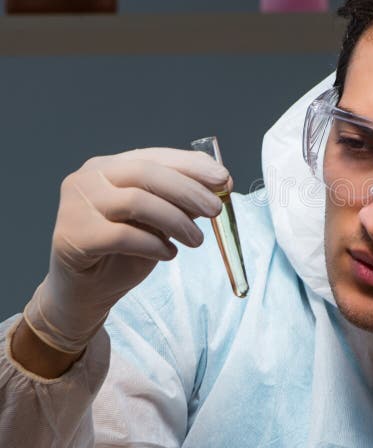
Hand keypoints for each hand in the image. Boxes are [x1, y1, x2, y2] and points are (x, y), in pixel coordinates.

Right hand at [23, 147, 230, 354]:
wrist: (86, 290)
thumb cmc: (124, 251)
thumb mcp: (160, 220)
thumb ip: (181, 199)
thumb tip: (221, 183)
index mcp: (110, 166)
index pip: (155, 156)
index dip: (192, 166)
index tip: (224, 179)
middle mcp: (88, 178)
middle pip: (147, 174)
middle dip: (188, 191)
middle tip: (216, 209)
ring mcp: (76, 205)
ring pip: (137, 202)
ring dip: (176, 221)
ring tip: (197, 240)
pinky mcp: (73, 235)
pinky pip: (123, 235)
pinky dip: (154, 245)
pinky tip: (168, 254)